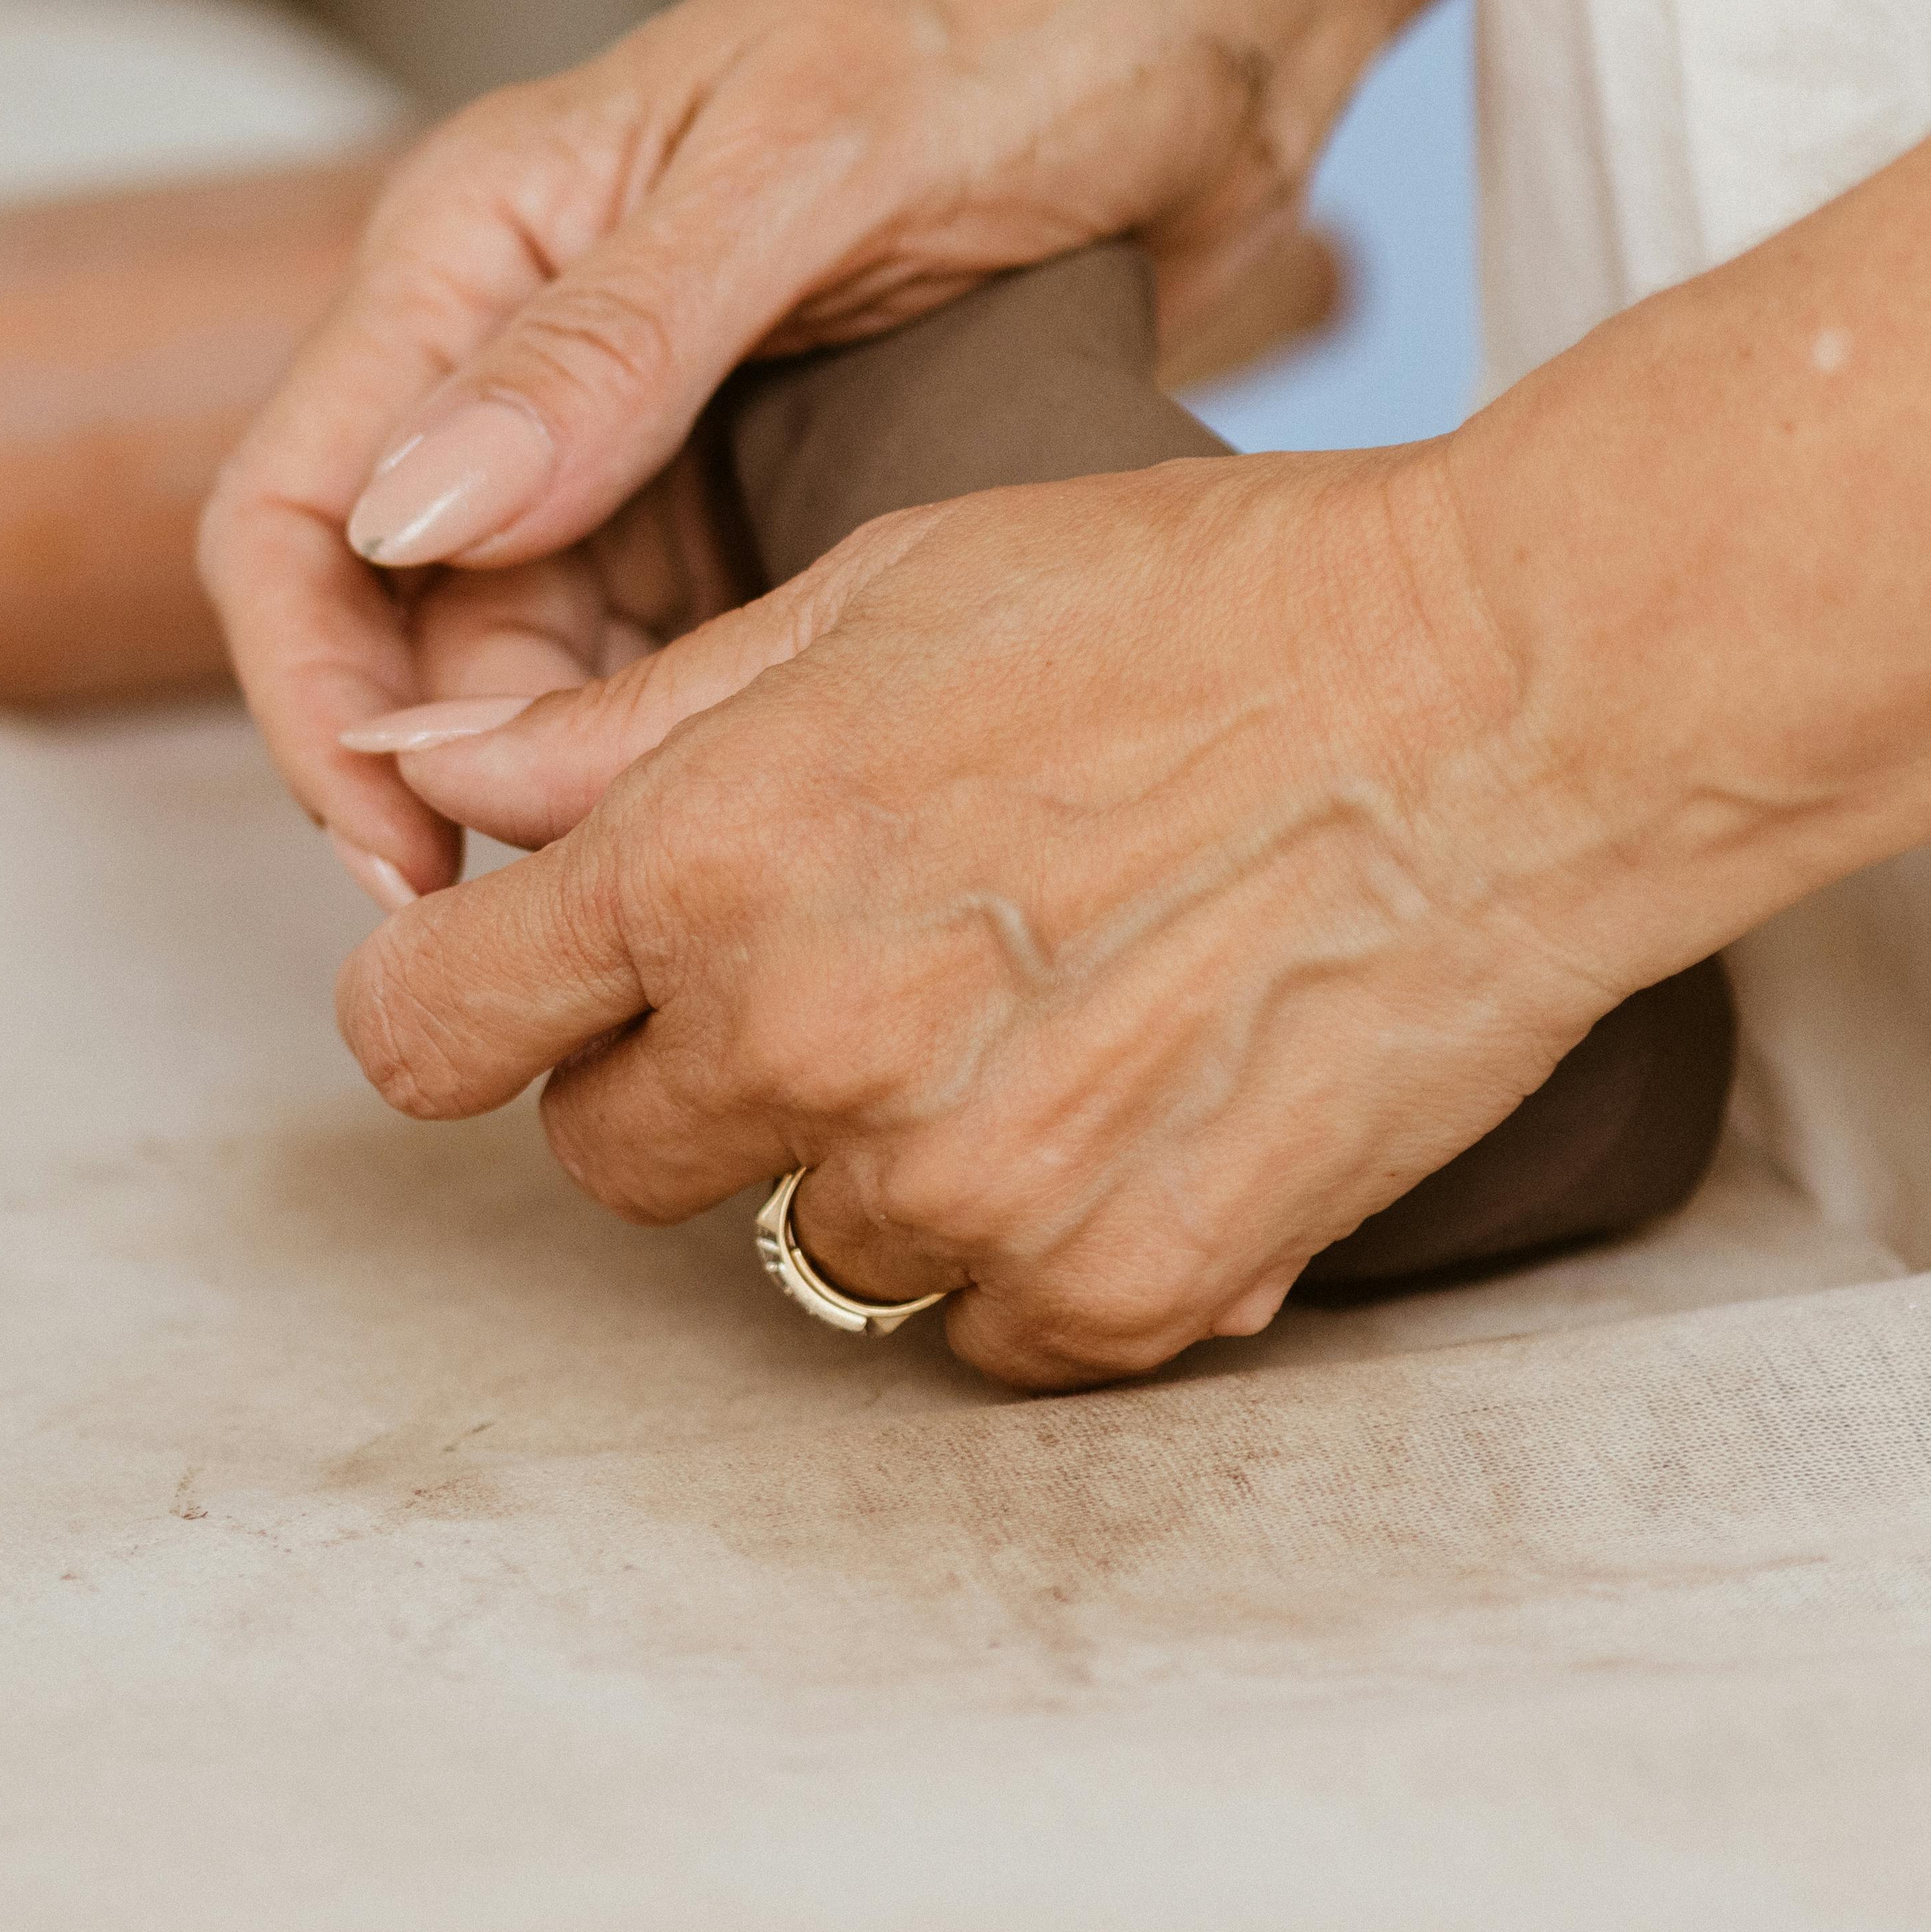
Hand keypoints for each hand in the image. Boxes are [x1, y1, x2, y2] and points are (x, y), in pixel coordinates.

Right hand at [200, 0, 1355, 901]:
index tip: (397, 858)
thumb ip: (609, 343)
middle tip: (573, 915)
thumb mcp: (811, 161)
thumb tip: (411, 521)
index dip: (317, 702)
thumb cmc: (1022, 22)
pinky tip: (771, 802)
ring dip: (578, 774)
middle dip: (451, 776)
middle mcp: (515, 339)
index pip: (297, 510)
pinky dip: (687, 738)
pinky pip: (657, 653)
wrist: (1214, 2)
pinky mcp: (735, 484)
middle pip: (399, 621)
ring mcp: (624, 423)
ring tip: (700, 873)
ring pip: (524, 663)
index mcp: (478, 236)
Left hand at [325, 446, 1679, 1386]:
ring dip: (875, 1158)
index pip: (423, 1034)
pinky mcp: (1127, 1286)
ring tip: (1028, 1009)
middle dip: (682, 1075)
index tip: (531, 982)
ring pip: (805, 1246)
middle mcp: (808, 1044)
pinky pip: (985, 1332)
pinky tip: (1126, 1108)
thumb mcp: (868, 599)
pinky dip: (1033, 1252)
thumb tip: (420, 773)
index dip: (461, 1004)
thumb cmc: (1197, 605)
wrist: (1510, 697)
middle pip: (607, 1159)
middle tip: (844, 961)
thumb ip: (619, 724)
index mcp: (707, 866)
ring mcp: (968, 1188)